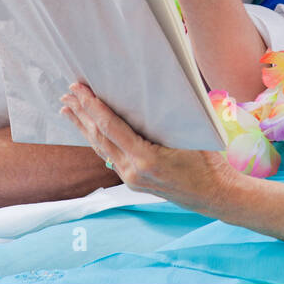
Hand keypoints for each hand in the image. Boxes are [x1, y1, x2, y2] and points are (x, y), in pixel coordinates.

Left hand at [60, 83, 238, 216]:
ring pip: (100, 149)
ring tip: (67, 108)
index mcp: (146, 159)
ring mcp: (131, 179)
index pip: (111, 127)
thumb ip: (164, 118)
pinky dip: (97, 140)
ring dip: (83, 127)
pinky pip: (109, 157)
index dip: (93, 106)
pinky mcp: (133, 181)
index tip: (80, 88)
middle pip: (99, 137)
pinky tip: (88, 130)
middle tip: (67, 92)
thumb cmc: (209, 161)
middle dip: (81, 112)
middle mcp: (133, 172)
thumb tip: (145, 91)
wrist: (216, 194)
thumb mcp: (189, 133)